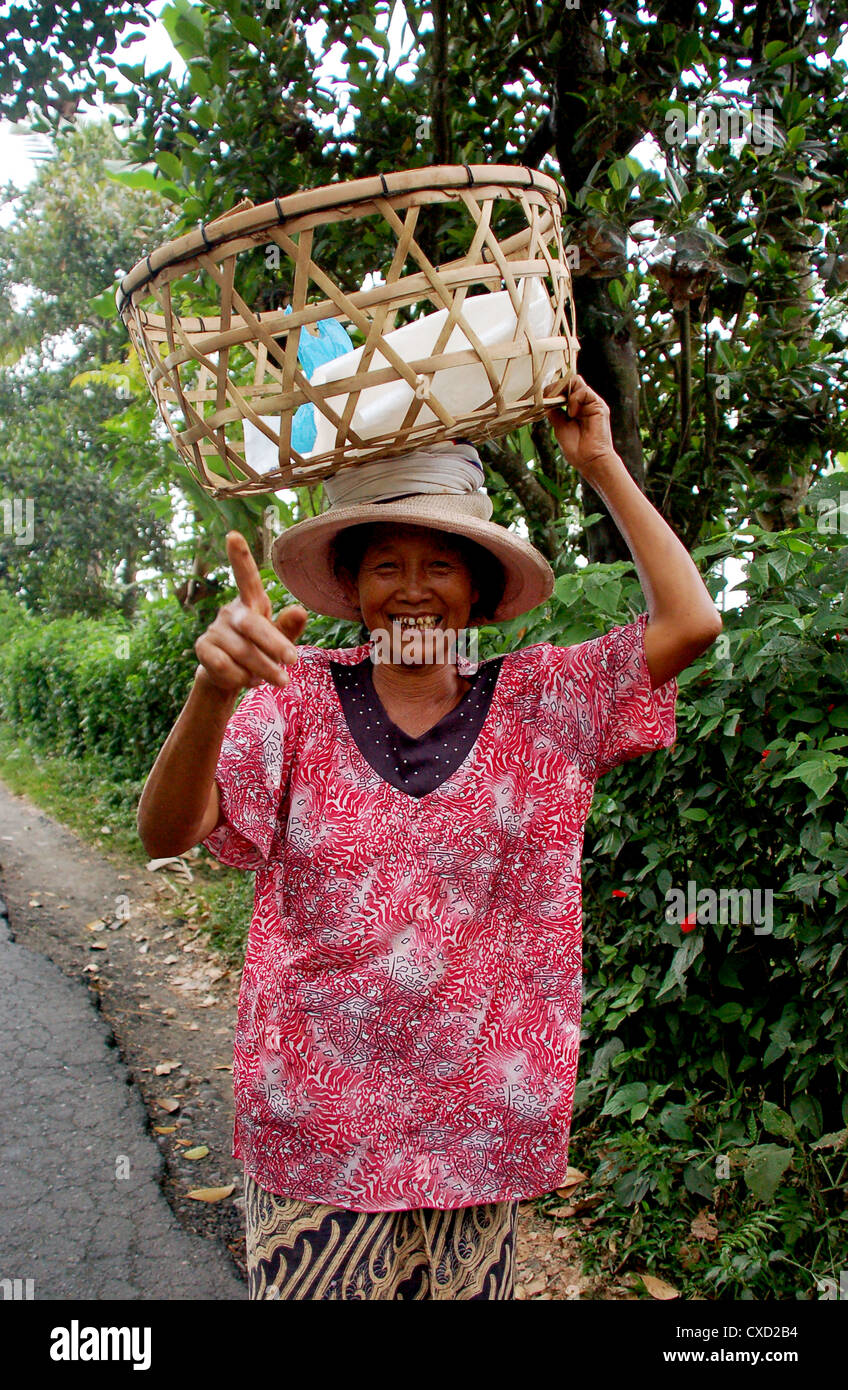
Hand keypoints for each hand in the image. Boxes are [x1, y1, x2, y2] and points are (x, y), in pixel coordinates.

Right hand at [194, 531, 307, 693]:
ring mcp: (215, 629)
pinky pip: (225, 666)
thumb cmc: (261, 649)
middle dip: (274, 644)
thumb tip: (300, 610)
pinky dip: (242, 678)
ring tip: (277, 680)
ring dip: (263, 670)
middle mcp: (231, 612)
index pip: (247, 578)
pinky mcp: (203, 648)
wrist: (229, 674)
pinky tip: (248, 679)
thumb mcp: (280, 639)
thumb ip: (289, 627)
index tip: (233, 535)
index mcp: (252, 603)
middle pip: (252, 625)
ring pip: (242, 652)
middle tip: (293, 662)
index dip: (240, 558)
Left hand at [546, 374, 618, 478]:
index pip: (565, 388)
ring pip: (577, 382)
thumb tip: (545, 399)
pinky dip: (574, 399)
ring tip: (559, 404)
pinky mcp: (599, 406)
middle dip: (557, 387)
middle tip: (548, 397)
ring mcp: (592, 403)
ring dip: (564, 391)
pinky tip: (571, 413)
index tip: (543, 398)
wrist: (589, 460)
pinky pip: (585, 391)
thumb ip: (554, 411)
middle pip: (570, 381)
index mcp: (575, 407)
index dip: (553, 389)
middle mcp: (584, 403)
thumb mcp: (559, 425)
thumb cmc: (576, 447)